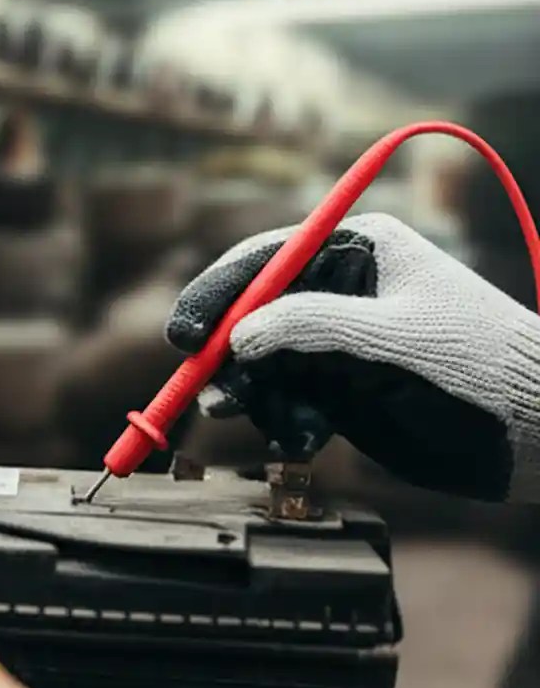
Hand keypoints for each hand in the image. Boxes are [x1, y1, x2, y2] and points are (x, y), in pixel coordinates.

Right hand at [166, 213, 539, 501]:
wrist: (537, 432)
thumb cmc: (480, 365)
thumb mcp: (392, 338)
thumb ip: (312, 327)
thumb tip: (237, 336)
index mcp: (359, 249)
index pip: (265, 259)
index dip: (218, 294)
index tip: (183, 334)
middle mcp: (342, 289)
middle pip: (254, 313)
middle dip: (227, 353)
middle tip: (205, 390)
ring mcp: (340, 339)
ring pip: (264, 361)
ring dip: (250, 393)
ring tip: (247, 418)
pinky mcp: (342, 386)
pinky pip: (288, 397)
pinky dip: (283, 419)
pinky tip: (301, 437)